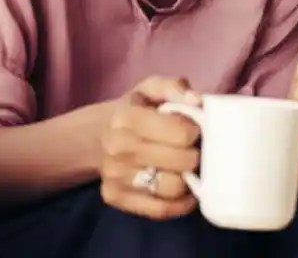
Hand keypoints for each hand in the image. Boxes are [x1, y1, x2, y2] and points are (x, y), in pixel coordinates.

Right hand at [99, 77, 201, 220]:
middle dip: (195, 155)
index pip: (182, 133)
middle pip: (181, 161)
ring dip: (187, 180)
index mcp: (127, 117)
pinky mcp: (114, 197)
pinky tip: (185, 192)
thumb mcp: (153, 89)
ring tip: (185, 168)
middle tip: (193, 150)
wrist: (102, 134)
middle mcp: (116, 147)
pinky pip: (159, 210)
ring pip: (172, 188)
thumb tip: (196, 101)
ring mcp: (113, 175)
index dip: (196, 131)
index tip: (194, 129)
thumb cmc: (138, 109)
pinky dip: (179, 204)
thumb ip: (175, 88)